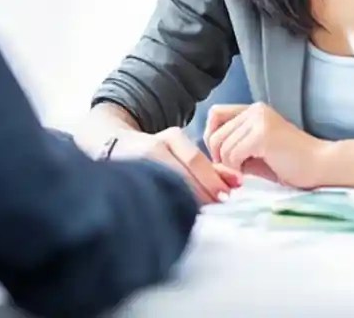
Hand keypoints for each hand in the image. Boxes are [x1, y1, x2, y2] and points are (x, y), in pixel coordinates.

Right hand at [106, 127, 241, 204]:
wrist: (117, 145)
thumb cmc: (160, 153)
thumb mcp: (183, 151)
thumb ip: (210, 167)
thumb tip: (236, 183)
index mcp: (171, 138)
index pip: (195, 161)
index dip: (212, 180)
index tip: (228, 196)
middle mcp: (153, 148)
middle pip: (181, 175)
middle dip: (202, 194)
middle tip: (218, 209)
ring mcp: (138, 164)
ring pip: (166, 186)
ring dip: (185, 202)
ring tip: (201, 215)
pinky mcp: (128, 179)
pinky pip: (152, 196)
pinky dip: (166, 206)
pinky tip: (176, 216)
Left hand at [204, 103, 330, 189]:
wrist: (320, 167)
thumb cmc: (290, 165)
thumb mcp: (255, 152)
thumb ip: (233, 148)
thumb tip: (208, 157)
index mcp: (254, 110)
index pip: (215, 114)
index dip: (211, 137)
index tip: (221, 158)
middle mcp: (255, 109)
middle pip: (215, 132)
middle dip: (218, 156)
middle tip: (233, 171)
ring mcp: (259, 120)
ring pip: (222, 145)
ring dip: (229, 165)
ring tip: (245, 173)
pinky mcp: (263, 134)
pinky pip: (232, 154)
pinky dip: (236, 168)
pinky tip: (249, 174)